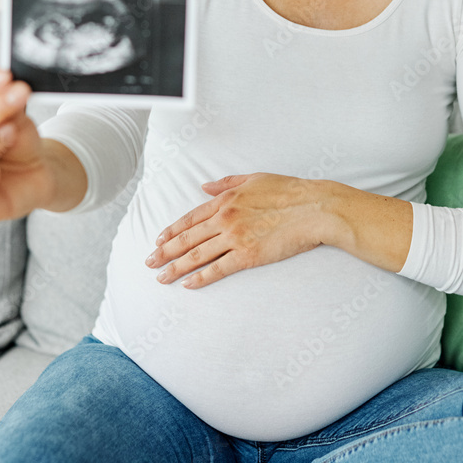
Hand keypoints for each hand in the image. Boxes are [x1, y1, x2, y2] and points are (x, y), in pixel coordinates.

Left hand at [145, 172, 324, 288]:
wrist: (313, 208)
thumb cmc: (289, 191)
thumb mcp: (254, 178)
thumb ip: (226, 183)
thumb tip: (204, 187)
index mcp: (226, 199)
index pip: (190, 218)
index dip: (172, 231)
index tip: (159, 240)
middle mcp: (225, 218)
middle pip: (187, 239)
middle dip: (165, 252)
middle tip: (149, 262)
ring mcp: (235, 238)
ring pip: (197, 256)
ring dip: (176, 268)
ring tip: (162, 277)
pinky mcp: (248, 256)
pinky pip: (218, 269)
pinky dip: (201, 278)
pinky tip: (188, 284)